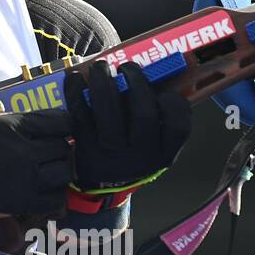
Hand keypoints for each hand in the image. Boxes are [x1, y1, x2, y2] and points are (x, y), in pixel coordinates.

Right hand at [0, 52, 73, 231]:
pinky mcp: (22, 203)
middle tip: (46, 153)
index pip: (61, 122)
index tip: (55, 130)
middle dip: (58, 150)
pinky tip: (42, 192)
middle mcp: (26, 151)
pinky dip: (52, 198)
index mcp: (15, 125)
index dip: (62, 125)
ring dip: (57, 173)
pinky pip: (54, 201)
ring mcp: (26, 179)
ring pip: (63, 174)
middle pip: (65, 149)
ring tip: (45, 172)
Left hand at [62, 60, 191, 193]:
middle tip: (127, 66)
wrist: (99, 187)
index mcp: (164, 153)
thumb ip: (159, 118)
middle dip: (136, 80)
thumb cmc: (131, 152)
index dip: (174, 104)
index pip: (179, 127)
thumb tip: (155, 72)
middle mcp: (140, 156)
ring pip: (109, 111)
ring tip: (101, 66)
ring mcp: (111, 153)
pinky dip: (75, 92)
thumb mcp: (153, 146)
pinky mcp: (84, 148)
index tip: (163, 91)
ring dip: (103, 81)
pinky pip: (80, 114)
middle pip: (143, 113)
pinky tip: (75, 78)